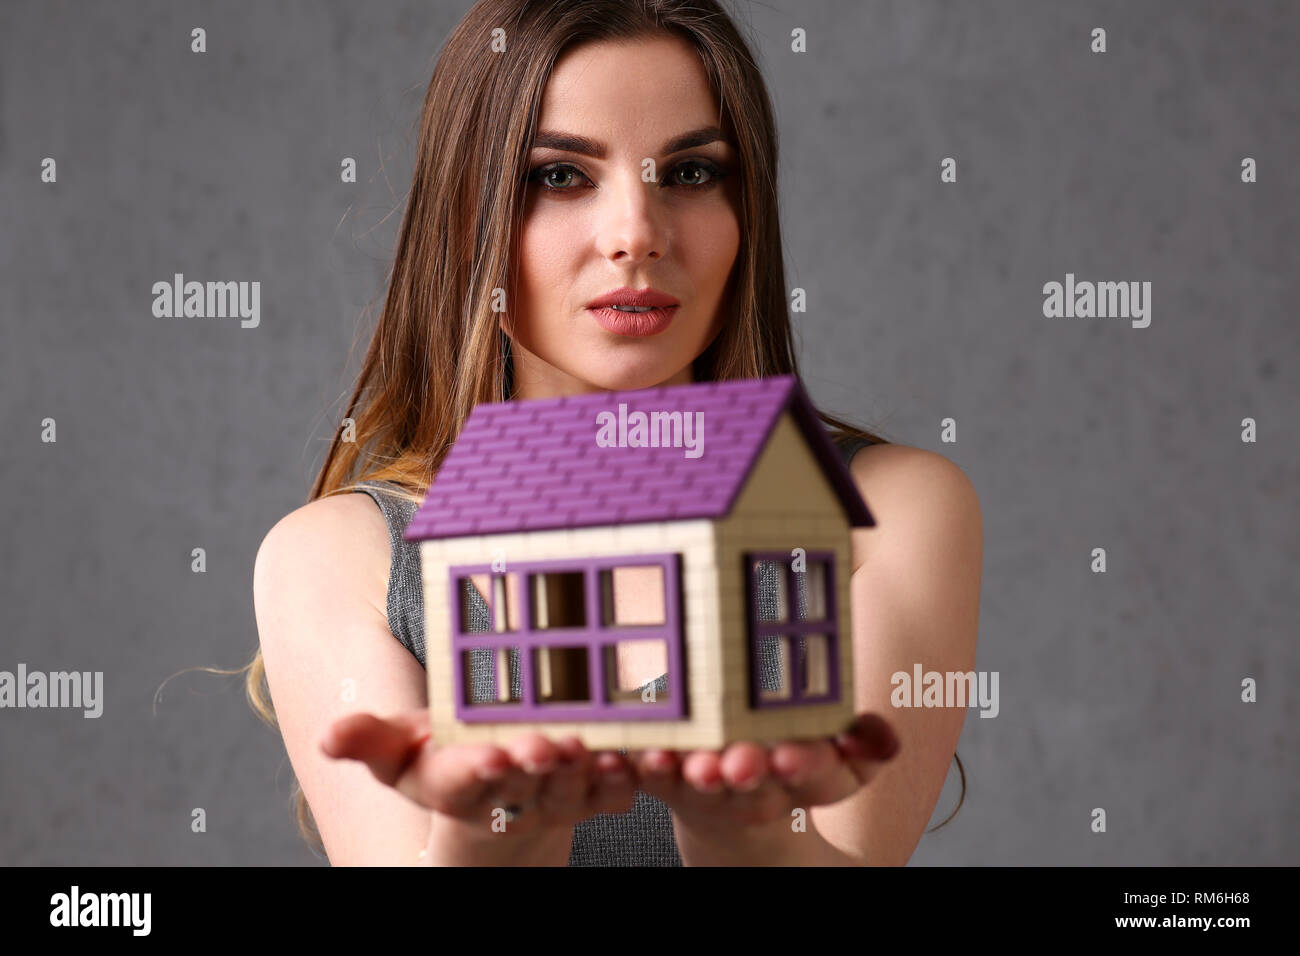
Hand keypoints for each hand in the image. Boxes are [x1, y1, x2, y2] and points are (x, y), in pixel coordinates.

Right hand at [320, 709, 638, 859]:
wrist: (498, 793)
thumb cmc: (446, 760)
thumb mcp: (402, 752)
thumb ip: (369, 742)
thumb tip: (328, 737)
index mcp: (456, 784)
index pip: (461, 780)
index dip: (475, 769)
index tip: (489, 753)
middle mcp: (505, 796)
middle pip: (521, 782)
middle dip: (533, 764)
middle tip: (546, 745)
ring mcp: (552, 797)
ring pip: (571, 788)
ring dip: (584, 770)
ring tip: (593, 746)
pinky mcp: (593, 795)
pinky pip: (614, 792)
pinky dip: (629, 777)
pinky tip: (643, 755)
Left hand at [628, 713, 899, 836]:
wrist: (729, 805)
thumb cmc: (785, 762)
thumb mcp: (836, 757)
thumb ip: (864, 744)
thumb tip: (884, 736)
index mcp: (801, 779)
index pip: (816, 775)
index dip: (808, 765)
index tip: (796, 755)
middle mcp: (753, 789)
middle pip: (752, 782)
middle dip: (748, 771)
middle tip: (741, 764)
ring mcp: (706, 784)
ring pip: (698, 783)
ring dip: (693, 773)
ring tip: (689, 763)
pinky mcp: (663, 778)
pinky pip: (650, 775)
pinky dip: (643, 765)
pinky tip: (641, 752)